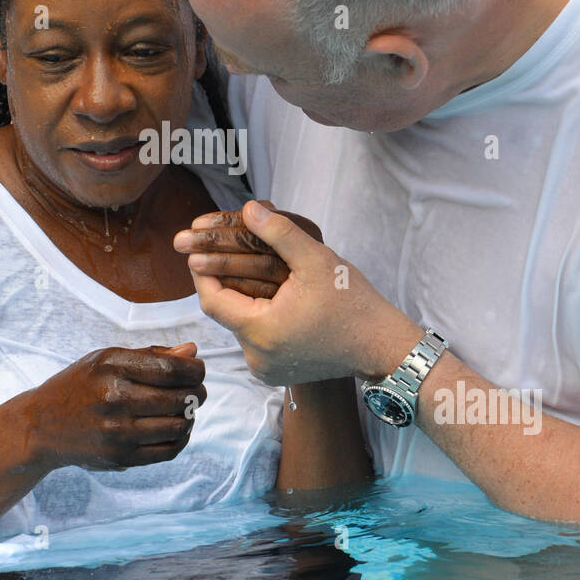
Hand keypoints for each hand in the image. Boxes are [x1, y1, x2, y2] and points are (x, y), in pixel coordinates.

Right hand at [35, 344, 205, 470]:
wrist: (42, 425)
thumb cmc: (81, 385)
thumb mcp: (108, 358)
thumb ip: (152, 355)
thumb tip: (193, 352)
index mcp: (112, 366)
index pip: (172, 369)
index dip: (195, 370)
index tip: (198, 371)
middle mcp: (114, 398)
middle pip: (179, 398)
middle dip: (197, 393)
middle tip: (196, 392)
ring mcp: (117, 431)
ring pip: (178, 426)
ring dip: (190, 417)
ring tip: (185, 410)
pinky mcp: (120, 456)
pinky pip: (168, 451)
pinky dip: (181, 439)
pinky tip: (177, 429)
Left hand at [187, 201, 418, 385]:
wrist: (382, 346)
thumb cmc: (353, 303)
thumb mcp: (316, 260)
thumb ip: (279, 232)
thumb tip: (247, 207)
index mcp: (261, 332)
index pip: (211, 300)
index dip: (201, 273)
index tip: (196, 249)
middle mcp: (257, 357)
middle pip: (224, 313)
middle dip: (219, 281)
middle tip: (211, 254)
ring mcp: (266, 369)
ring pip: (239, 325)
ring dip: (239, 298)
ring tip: (238, 270)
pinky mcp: (277, 372)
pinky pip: (255, 339)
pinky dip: (255, 315)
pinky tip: (264, 296)